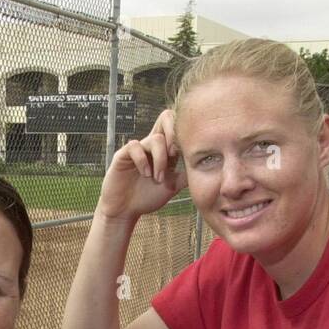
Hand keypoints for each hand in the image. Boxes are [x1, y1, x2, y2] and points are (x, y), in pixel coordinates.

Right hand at [97, 107, 187, 222]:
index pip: (176, 126)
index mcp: (165, 150)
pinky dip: (143, 161)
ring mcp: (137, 148)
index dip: (184, 135)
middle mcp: (151, 145)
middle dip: (174, 135)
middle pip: (165, 117)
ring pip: (156, 139)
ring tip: (158, 179)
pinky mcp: (123, 155)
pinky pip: (135, 147)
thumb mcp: (172, 187)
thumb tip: (205, 167)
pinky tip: (146, 174)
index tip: (185, 157)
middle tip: (175, 156)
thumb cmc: (146, 198)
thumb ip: (186, 175)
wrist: (124, 211)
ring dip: (161, 160)